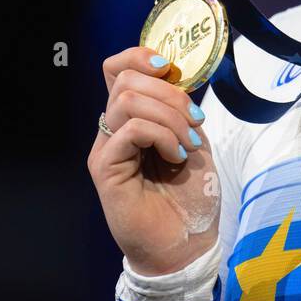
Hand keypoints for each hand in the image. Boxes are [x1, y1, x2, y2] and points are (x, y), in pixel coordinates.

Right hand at [87, 47, 220, 275]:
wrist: (187, 244)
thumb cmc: (191, 198)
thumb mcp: (194, 141)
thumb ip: (180, 109)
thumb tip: (177, 78)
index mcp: (134, 118)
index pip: (117, 68)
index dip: (140, 56)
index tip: (170, 68)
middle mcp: (114, 129)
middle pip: (124, 78)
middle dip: (169, 92)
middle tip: (195, 122)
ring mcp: (106, 148)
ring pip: (126, 99)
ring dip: (169, 115)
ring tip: (188, 144)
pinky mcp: (105, 168)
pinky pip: (130, 129)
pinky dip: (162, 135)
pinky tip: (177, 157)